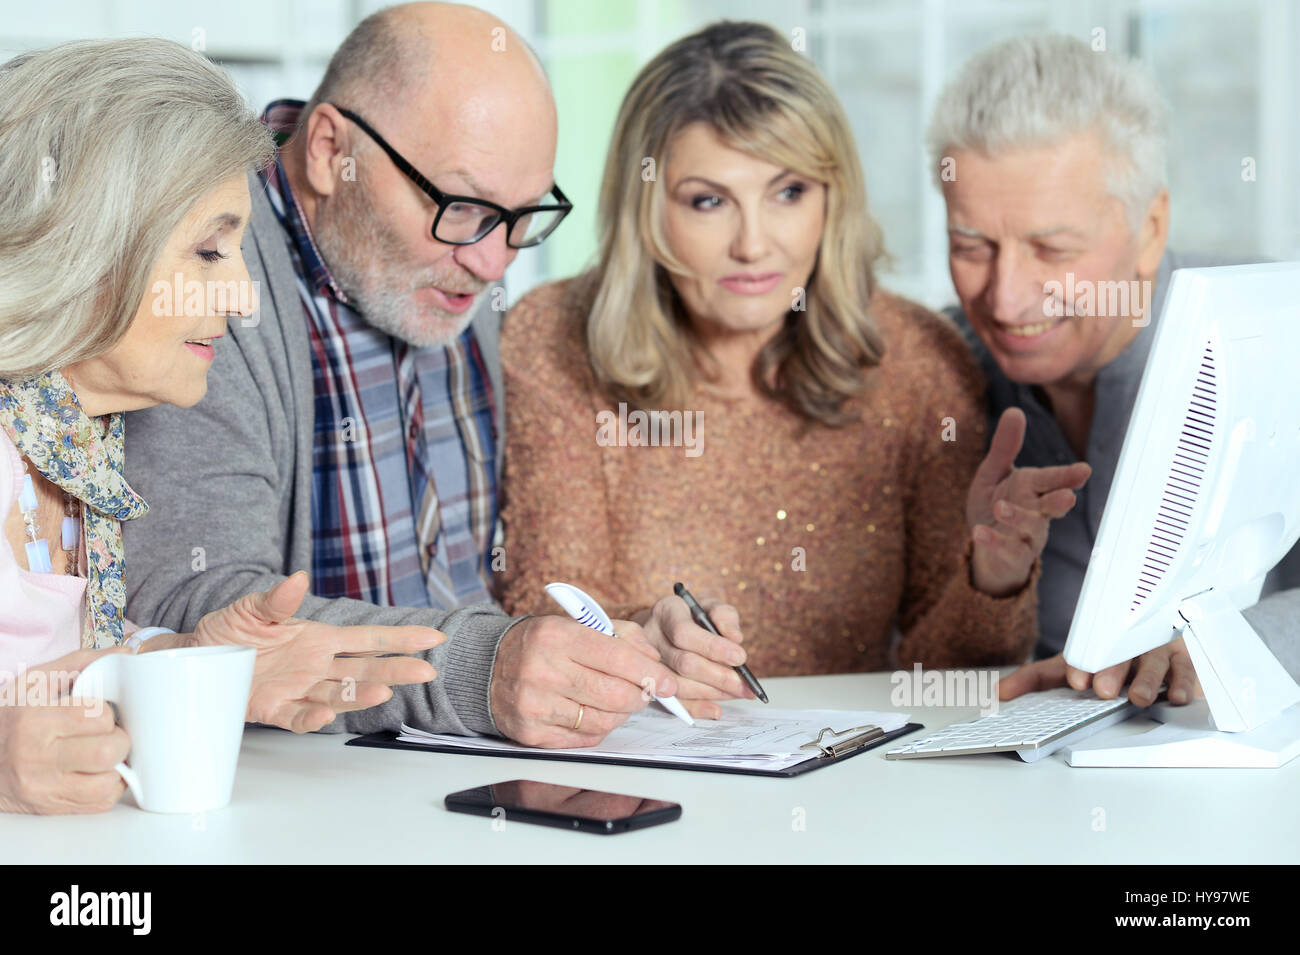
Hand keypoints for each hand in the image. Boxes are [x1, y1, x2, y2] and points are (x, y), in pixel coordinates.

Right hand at [0, 648, 131, 813]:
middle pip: (109, 751)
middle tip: (109, 734)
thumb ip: (81, 663)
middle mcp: (38, 757)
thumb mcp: (34, 682)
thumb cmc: (9, 716)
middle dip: (120, 740)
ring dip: (117, 766)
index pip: (99, 717)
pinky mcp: (51, 807)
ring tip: (103, 753)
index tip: (101, 713)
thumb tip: (124, 653)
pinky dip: (108, 786)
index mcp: (35, 720)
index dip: (109, 713)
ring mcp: (44, 787)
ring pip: (108, 782)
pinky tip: (96, 771)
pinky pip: (101, 802)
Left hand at [191, 571, 442, 732]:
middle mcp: (315, 666)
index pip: (367, 639)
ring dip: (361, 695)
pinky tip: (325, 715)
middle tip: (427, 671)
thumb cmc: (227, 631)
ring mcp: (297, 689)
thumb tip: (298, 579)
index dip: (400, 639)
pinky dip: (311, 719)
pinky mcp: (272, 710)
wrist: (191, 659)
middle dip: (396, 669)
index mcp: (317, 639)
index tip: (433, 638)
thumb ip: (277, 600)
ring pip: (339, 695)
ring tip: (384, 692)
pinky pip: (296, 718)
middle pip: (364, 669)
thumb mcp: (250, 608)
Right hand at [489, 614, 679, 747]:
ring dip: (620, 714)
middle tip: (643, 693)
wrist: (488, 667)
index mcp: (557, 636)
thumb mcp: (577, 625)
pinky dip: (597, 728)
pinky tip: (590, 712)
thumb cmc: (542, 644)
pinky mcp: (531, 733)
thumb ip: (622, 636)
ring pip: (604, 722)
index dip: (651, 673)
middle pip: (615, 695)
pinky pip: (585, 740)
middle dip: (639, 696)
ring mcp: (536, 705)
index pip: (618, 658)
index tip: (669, 683)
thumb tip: (655, 665)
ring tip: (614, 700)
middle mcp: (543, 670)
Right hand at [632, 595, 751, 719]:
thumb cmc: (693, 617)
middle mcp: (651, 637)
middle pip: (683, 662)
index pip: (684, 632)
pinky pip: (674, 702)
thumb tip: (734, 638)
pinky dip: (697, 708)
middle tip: (744, 684)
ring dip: (712, 692)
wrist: (667, 628)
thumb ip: (724, 616)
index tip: (740, 657)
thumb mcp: (710, 607)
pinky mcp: (652, 684)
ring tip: (737, 692)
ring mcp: (648, 663)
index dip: (713, 647)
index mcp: (666, 612)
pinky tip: (716, 708)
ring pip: (679, 685)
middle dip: (718, 676)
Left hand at [966, 408, 1091, 595]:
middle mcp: (1036, 513)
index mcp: (1032, 489)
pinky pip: (1005, 551)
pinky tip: (977, 532)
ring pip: (1029, 529)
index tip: (1084, 470)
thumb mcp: (993, 475)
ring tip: (1001, 507)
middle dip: (1058, 502)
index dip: (1066, 476)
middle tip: (1068, 498)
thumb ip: (1004, 448)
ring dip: (1017, 518)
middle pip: (1049, 507)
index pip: (1051, 480)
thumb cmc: (995, 506)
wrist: (985, 551)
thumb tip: (1015, 410)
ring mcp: (1025, 537)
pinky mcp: (1010, 557)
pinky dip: (993, 542)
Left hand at [998, 637, 1201, 707]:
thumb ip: (1033, 679)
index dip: (1081, 663)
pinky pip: (1187, 670)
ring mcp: (1156, 650)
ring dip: (1147, 680)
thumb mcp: (1067, 666)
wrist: (1150, 633)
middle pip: (1120, 653)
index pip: (1087, 648)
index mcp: (1097, 641)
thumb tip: (998, 693)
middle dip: (1111, 671)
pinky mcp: (1184, 661)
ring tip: (1140, 698)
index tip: (1076, 679)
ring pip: (1154, 661)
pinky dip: (1184, 684)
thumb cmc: (1106, 659)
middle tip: (1104, 690)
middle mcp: (1125, 642)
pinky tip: (1178, 697)